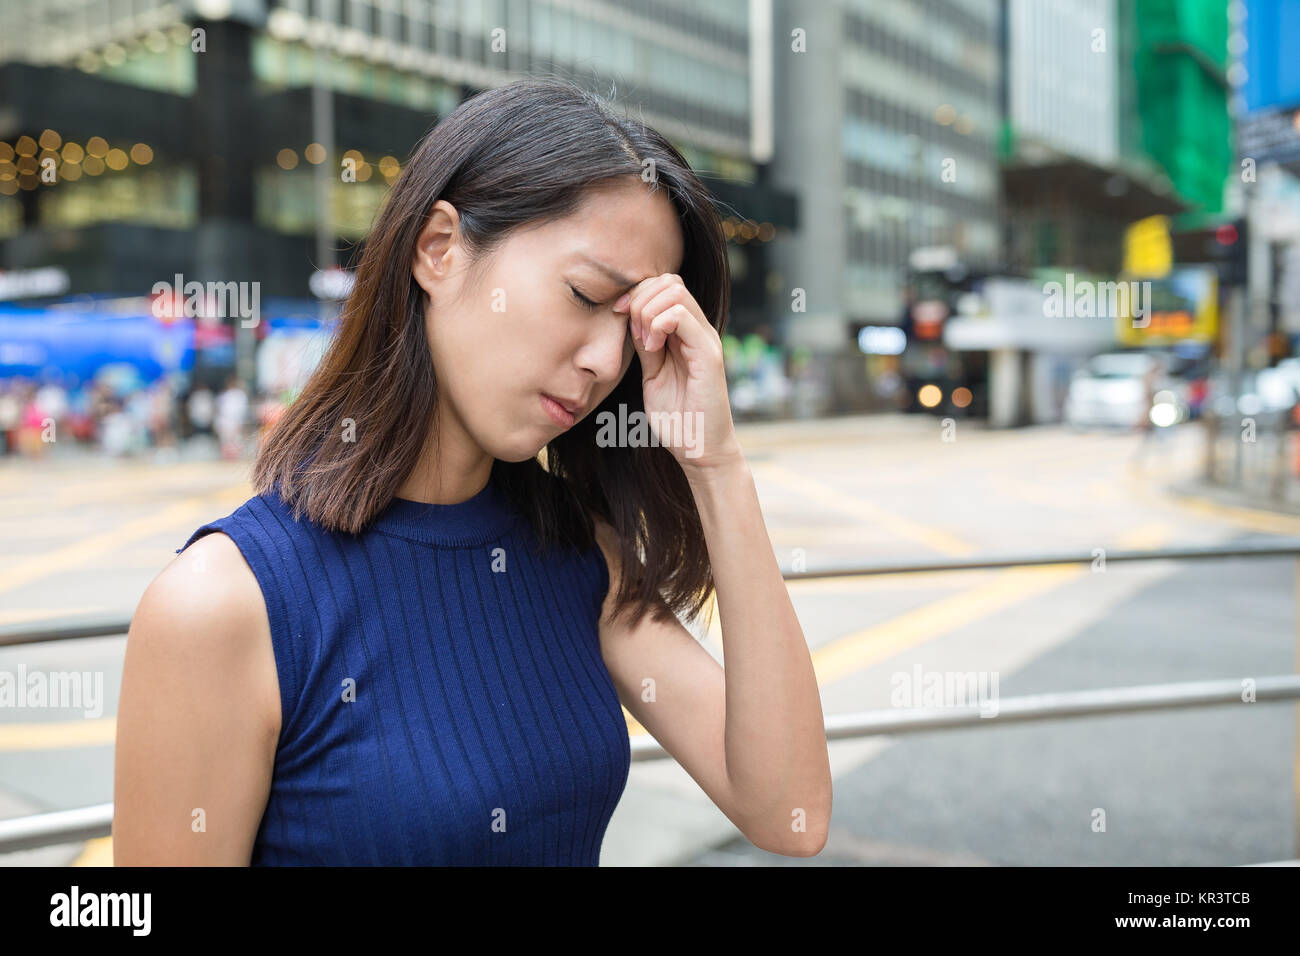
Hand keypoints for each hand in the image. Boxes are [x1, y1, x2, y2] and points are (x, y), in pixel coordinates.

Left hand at [613, 274, 741, 472]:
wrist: (699, 450)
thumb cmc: (677, 418)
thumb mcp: (652, 375)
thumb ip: (646, 346)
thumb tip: (631, 318)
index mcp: (687, 333)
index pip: (664, 285)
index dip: (636, 293)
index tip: (619, 316)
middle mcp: (700, 330)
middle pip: (669, 281)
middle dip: (640, 299)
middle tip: (633, 332)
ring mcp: (706, 340)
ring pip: (675, 291)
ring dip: (648, 311)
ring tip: (644, 342)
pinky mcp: (709, 355)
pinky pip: (682, 317)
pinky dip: (658, 325)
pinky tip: (653, 349)